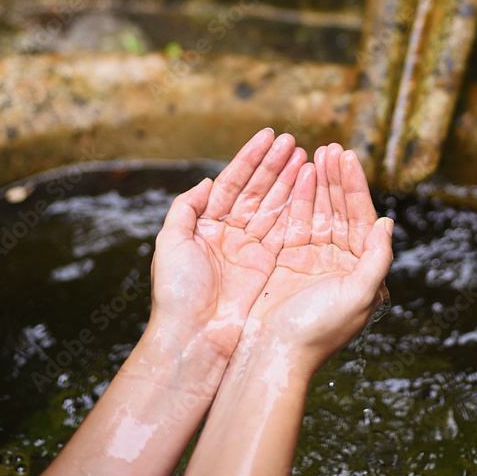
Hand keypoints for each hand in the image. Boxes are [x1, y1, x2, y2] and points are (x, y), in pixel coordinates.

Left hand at [146, 129, 306, 363]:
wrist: (194, 339)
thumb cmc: (176, 294)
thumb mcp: (169, 244)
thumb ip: (185, 208)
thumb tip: (208, 182)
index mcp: (205, 225)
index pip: (232, 182)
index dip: (250, 158)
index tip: (269, 135)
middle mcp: (229, 233)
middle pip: (256, 189)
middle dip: (274, 164)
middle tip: (294, 141)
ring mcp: (250, 249)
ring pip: (273, 205)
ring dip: (288, 180)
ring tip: (306, 156)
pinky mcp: (267, 266)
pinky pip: (284, 230)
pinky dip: (296, 208)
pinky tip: (308, 186)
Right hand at [242, 143, 392, 372]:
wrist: (274, 353)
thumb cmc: (320, 330)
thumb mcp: (359, 295)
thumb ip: (376, 258)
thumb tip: (388, 223)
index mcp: (362, 269)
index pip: (363, 218)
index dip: (356, 186)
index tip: (348, 156)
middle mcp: (340, 261)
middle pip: (341, 209)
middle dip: (337, 178)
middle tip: (331, 147)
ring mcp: (313, 258)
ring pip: (320, 210)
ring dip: (319, 182)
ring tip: (315, 153)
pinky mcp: (288, 258)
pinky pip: (296, 220)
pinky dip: (298, 198)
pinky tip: (299, 175)